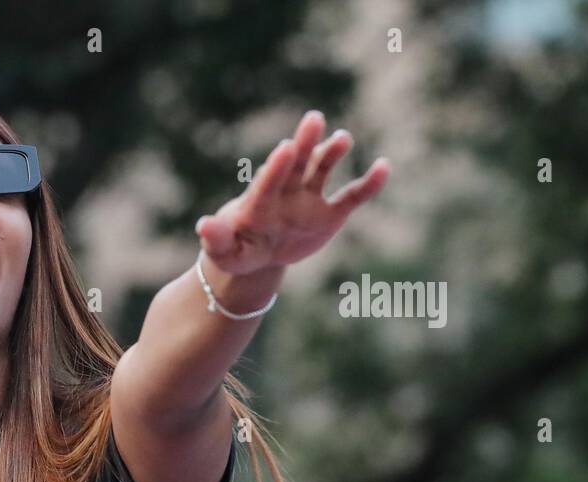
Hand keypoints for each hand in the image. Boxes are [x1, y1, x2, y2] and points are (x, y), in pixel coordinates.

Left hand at [195, 110, 389, 277]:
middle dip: (304, 144)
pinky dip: (368, 184)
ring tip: (342, 138)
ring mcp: (308, 199)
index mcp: (259, 201)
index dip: (276, 168)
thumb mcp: (224, 250)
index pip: (268, 182)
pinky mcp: (330, 213)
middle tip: (313, 120)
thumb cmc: (237, 249)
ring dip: (331, 155)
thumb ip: (216, 239)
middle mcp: (285, 192)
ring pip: (321, 171)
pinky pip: (352, 197)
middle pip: (295, 164)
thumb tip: (203, 225)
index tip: (284, 148)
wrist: (258, 256)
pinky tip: (384, 166)